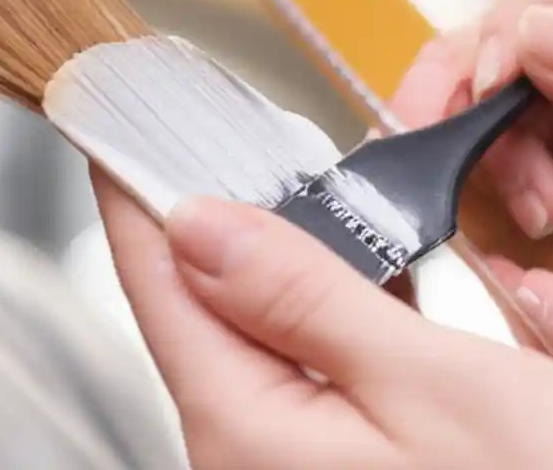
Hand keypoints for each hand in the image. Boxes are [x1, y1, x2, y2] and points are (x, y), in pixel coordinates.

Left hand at [92, 168, 552, 467]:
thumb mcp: (431, 381)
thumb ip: (307, 299)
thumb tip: (200, 224)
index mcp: (249, 428)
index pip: (157, 279)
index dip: (135, 187)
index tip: (122, 117)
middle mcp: (250, 453)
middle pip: (196, 301)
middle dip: (208, 210)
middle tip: (217, 129)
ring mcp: (291, 461)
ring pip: (254, 327)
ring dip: (275, 252)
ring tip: (288, 180)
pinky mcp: (340, 462)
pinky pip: (305, 362)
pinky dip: (324, 305)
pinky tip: (358, 270)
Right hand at [391, 0, 552, 458]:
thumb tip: (538, 36)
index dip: (509, 19)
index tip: (496, 83)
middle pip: (494, 40)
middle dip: (469, 93)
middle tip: (465, 150)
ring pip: (476, 110)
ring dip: (481, 156)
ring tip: (541, 211)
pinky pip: (486, 178)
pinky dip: (481, 199)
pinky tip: (528, 230)